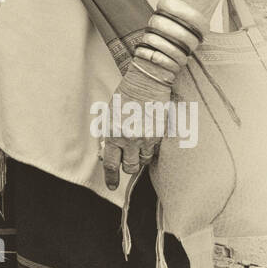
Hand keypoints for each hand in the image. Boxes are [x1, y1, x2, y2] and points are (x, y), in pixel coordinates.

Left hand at [98, 64, 170, 191]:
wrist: (147, 81)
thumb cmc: (125, 95)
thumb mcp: (110, 114)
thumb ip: (109, 135)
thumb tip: (106, 153)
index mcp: (113, 133)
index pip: (111, 164)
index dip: (111, 178)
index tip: (112, 186)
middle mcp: (129, 138)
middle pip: (129, 168)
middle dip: (128, 168)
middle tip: (128, 164)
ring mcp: (146, 137)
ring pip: (143, 161)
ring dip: (140, 158)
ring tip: (138, 146)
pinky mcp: (160, 134)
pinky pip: (154, 151)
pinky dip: (150, 149)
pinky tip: (148, 137)